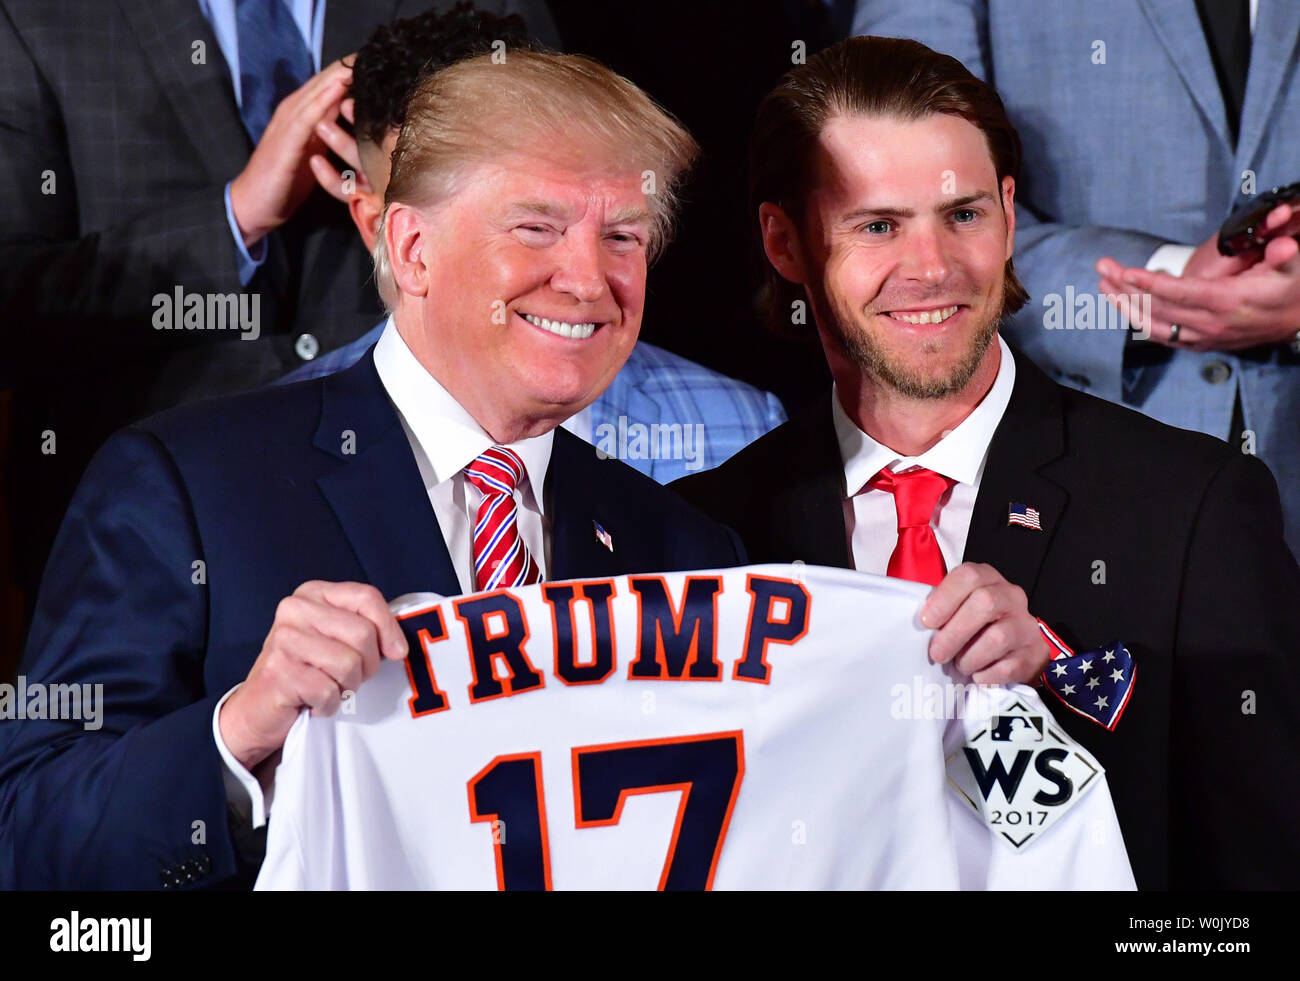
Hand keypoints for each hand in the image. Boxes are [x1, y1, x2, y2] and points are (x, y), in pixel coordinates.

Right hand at [218, 581, 408, 770]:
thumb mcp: (336, 638)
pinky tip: (313, 702)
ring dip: (347, 687)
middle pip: (363, 633)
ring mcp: (283, 640)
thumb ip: (366, 628)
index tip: (396, 652)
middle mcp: (294, 609)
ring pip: (350, 664)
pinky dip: (329, 705)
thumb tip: (399, 647)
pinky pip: (329, 691)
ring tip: (329, 688)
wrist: (259, 709)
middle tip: (349, 677)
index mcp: (312, 593)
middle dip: (367, 665)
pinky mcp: (278, 672)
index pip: (366, 597)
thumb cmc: (308, 670)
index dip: (389, 627)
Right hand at [228, 58, 364, 246]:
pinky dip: (323, 102)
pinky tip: (339, 90)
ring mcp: (288, 125)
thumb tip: (354, 113)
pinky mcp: (287, 143)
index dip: (349, 71)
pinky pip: (307, 117)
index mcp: (302, 113)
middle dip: (346, 68)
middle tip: (371, 52)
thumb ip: (329, 128)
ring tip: (358, 62)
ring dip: (337, 77)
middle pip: (324, 83)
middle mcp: (294, 112)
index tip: (374, 60)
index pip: (328, 85)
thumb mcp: (314, 148)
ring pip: (316, 94)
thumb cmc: (286, 179)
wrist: (255, 203)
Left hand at [921, 563, 1049, 684]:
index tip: (927, 622)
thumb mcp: (957, 609)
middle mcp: (1012, 596)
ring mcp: (1027, 624)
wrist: (1011, 651)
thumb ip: (940, 610)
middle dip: (954, 632)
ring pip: (998, 637)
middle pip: (985, 603)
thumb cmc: (973, 627)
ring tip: (960, 665)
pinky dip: (987, 675)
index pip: (969, 576)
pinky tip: (978, 675)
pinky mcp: (1036, 653)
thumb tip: (920, 624)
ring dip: (970, 657)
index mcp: (988, 579)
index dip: (945, 598)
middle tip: (937, 653)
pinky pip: (1009, 666)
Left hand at [1096, 202, 1299, 349]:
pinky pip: (1161, 336)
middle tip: (1103, 267)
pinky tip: (1122, 308)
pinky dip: (1138, 322)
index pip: (1180, 293)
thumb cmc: (1289, 289)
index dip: (1151, 283)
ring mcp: (1201, 337)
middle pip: (1158, 307)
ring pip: (1153, 324)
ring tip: (1103, 286)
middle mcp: (1209, 323)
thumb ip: (1284, 256)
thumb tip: (1284, 244)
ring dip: (1124, 305)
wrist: (1296, 322)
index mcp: (1226, 302)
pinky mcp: (1198, 343)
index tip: (1126, 272)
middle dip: (1126, 287)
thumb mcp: (1292, 269)